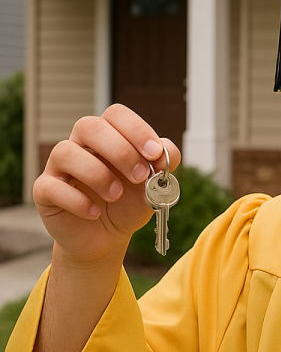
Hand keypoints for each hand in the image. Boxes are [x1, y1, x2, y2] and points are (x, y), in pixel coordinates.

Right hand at [33, 104, 180, 268]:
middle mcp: (81, 145)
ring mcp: (59, 166)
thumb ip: (163, 164)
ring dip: (97, 174)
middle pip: (89, 126)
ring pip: (65, 152)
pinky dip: (76, 200)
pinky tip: (93, 213)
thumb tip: (164, 152)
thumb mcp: (153, 185)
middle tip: (139, 176)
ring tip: (116, 195)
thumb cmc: (128, 203)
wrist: (107, 237)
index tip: (155, 153)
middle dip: (120, 150)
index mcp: (109, 136)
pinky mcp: (44, 191)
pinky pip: (51, 186)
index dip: (136, 129)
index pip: (116, 114)